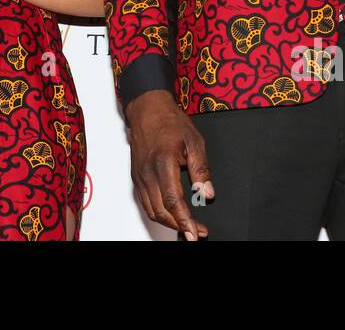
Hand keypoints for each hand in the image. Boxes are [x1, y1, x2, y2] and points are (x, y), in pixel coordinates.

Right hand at [123, 90, 212, 240]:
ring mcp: (140, 176)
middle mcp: (148, 173)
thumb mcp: (194, 141)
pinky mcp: (136, 177)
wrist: (148, 110)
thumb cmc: (170, 123)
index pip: (173, 201)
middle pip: (161, 211)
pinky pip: (145, 203)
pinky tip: (170, 215)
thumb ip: (201, 169)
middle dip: (179, 226)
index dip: (185, 221)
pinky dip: (158, 213)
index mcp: (164, 163)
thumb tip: (207, 194)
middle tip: (196, 232)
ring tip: (186, 226)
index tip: (195, 233)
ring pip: (151, 210)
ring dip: (169, 223)